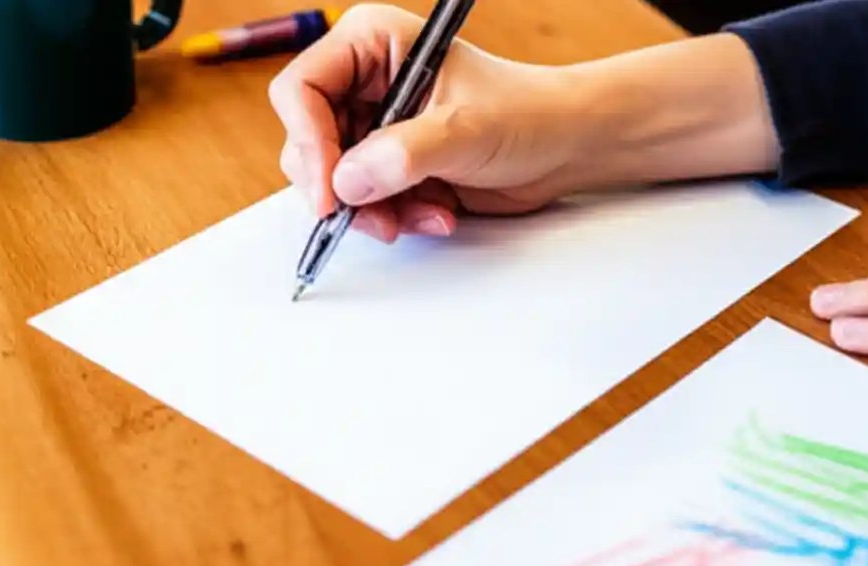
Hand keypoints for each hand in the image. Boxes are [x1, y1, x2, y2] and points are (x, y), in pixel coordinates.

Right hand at [268, 5, 778, 241]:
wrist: (565, 146)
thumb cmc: (527, 114)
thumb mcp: (464, 130)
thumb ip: (403, 155)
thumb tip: (347, 181)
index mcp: (371, 45)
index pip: (302, 90)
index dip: (308, 143)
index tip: (330, 192)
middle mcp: (365, 82)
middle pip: (309, 142)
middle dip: (342, 189)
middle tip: (377, 217)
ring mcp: (375, 125)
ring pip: (334, 181)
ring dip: (375, 210)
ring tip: (423, 214)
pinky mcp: (389, 165)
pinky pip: (364, 202)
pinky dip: (396, 217)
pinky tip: (438, 212)